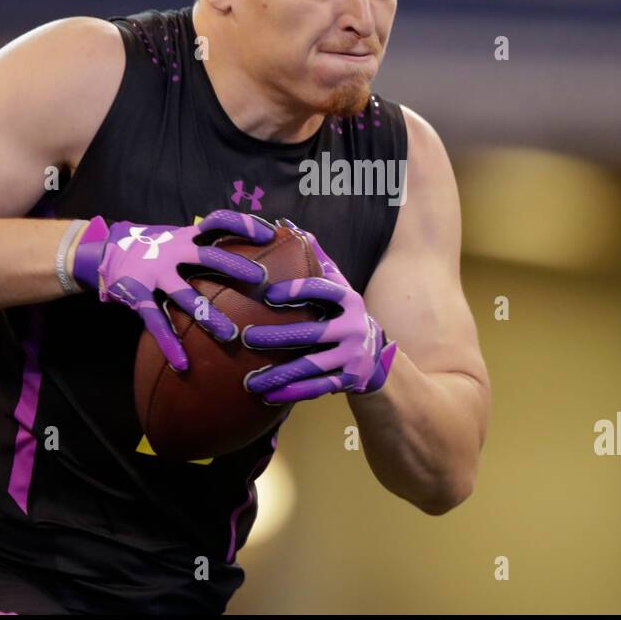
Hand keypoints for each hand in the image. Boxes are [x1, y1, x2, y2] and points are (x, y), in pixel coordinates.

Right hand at [72, 209, 274, 370]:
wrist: (105, 252)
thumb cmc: (152, 247)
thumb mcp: (176, 236)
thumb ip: (203, 241)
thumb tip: (248, 243)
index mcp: (185, 236)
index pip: (216, 222)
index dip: (242, 224)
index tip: (268, 235)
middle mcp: (172, 251)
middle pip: (208, 256)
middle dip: (235, 267)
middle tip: (261, 279)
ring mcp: (155, 274)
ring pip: (185, 295)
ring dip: (208, 315)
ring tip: (230, 335)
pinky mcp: (138, 295)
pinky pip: (156, 322)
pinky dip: (169, 344)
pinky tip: (182, 364)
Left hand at [240, 218, 396, 403]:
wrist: (374, 354)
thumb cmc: (341, 313)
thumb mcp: (336, 284)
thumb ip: (314, 257)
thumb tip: (286, 223)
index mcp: (348, 298)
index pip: (321, 290)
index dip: (296, 290)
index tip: (267, 294)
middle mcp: (353, 327)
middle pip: (312, 333)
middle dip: (277, 336)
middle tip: (246, 337)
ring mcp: (351, 356)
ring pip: (311, 366)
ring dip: (279, 374)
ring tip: (249, 379)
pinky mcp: (347, 380)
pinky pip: (317, 389)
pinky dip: (292, 393)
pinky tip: (267, 396)